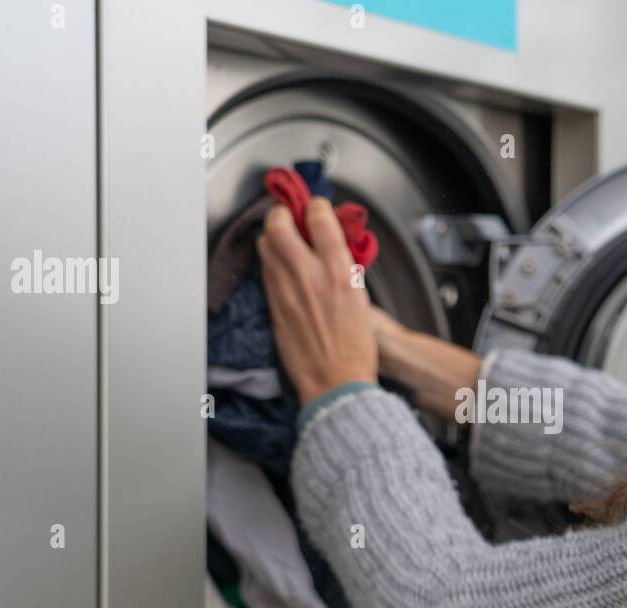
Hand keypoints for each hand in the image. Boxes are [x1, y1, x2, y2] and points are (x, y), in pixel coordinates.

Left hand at [257, 200, 376, 402]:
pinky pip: (265, 270)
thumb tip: (334, 247)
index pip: (318, 217)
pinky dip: (271, 260)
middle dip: (281, 213)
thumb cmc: (355, 347)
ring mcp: (286, 290)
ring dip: (273, 235)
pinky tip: (281, 265)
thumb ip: (344, 267)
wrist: (336, 382)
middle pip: (278, 224)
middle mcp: (309, 275)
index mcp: (338, 271)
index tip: (315, 207)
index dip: (315, 206)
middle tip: (288, 216)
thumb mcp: (361, 297)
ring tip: (283, 239)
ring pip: (265, 245)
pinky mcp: (273, 306)